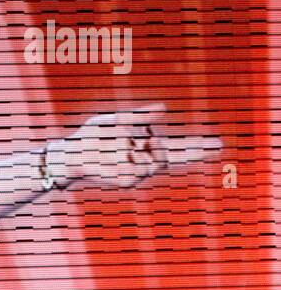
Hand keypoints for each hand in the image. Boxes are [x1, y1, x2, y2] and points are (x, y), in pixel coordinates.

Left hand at [62, 102, 221, 188]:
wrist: (69, 153)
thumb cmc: (91, 136)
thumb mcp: (115, 120)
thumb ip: (140, 116)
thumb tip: (165, 108)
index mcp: (147, 146)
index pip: (179, 148)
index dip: (199, 148)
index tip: (219, 145)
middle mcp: (145, 161)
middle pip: (172, 156)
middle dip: (184, 150)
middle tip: (173, 140)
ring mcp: (137, 173)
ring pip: (155, 162)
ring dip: (149, 150)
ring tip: (132, 143)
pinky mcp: (126, 181)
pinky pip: (137, 170)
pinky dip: (129, 159)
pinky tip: (116, 154)